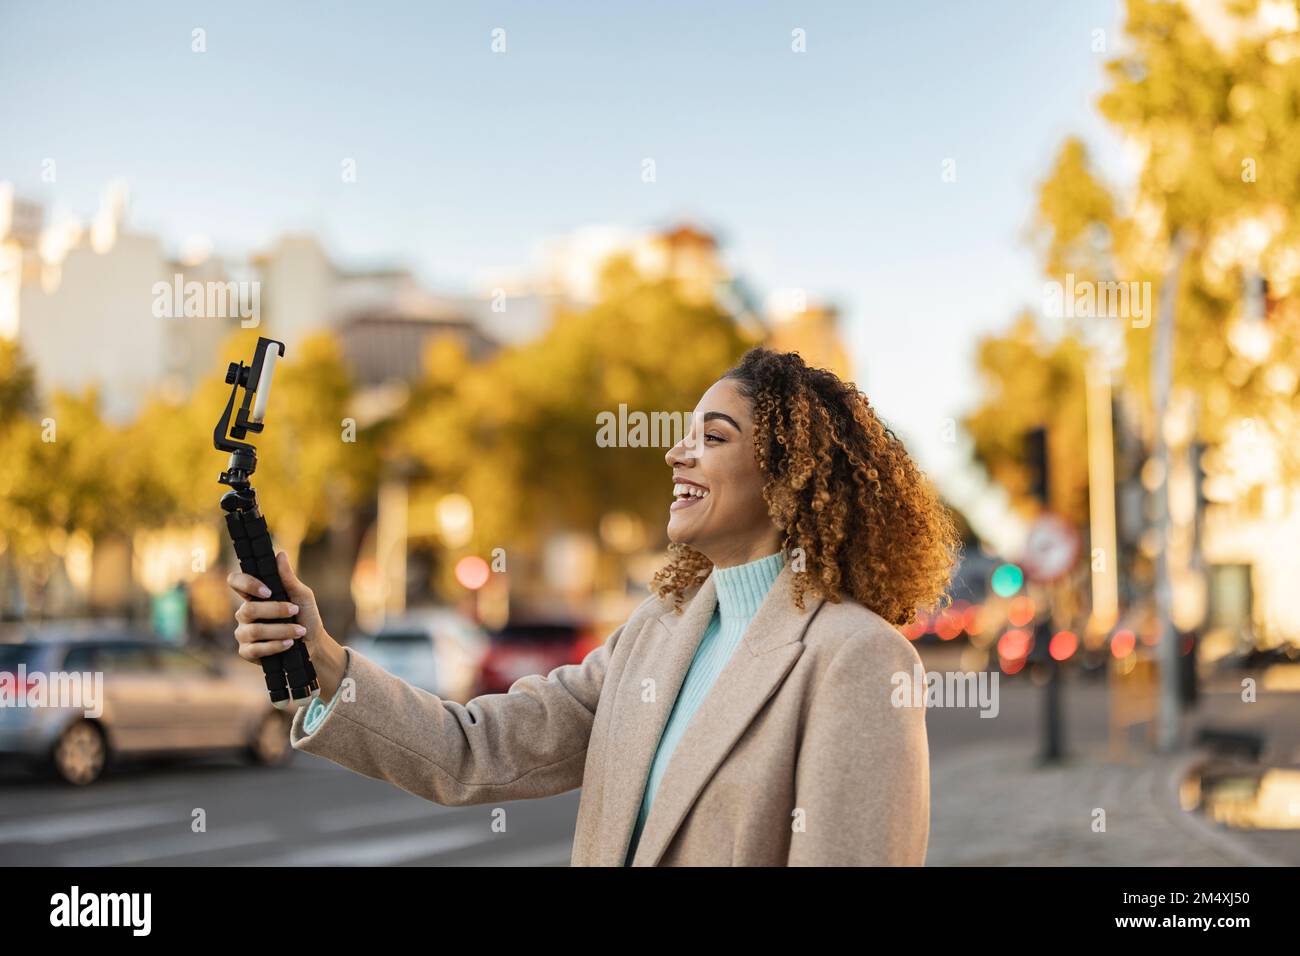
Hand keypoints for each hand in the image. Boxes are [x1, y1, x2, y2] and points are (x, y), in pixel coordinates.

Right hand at [228, 550, 344, 698]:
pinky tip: (289, 643)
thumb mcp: (301, 596)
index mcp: (255, 596)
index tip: (268, 591)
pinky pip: (256, 649)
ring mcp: (244, 633)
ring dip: (281, 630)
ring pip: (254, 630)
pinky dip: (276, 645)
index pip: (235, 582)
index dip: (246, 584)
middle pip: (247, 610)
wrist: (313, 644)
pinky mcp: (247, 652)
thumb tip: (280, 554)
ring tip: (299, 631)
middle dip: (275, 611)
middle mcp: (244, 614)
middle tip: (294, 611)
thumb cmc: (305, 616)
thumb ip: (288, 578)